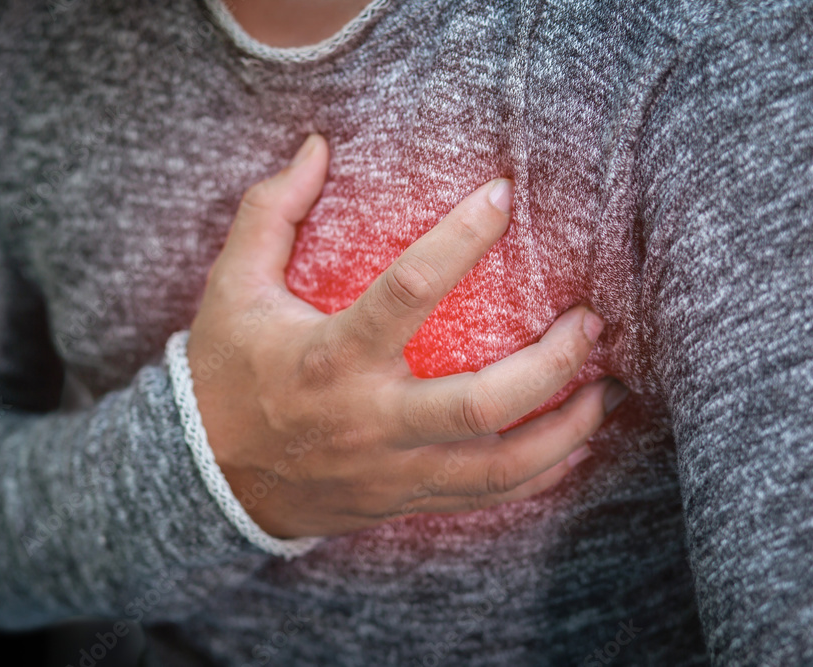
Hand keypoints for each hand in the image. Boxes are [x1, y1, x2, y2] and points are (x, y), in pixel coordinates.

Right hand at [187, 134, 626, 538]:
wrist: (208, 478)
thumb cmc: (225, 374)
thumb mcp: (232, 287)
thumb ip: (271, 213)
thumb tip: (318, 148)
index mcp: (329, 358)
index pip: (409, 291)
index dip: (462, 238)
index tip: (503, 196)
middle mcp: (368, 420)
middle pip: (481, 403)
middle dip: (552, 363)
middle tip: (590, 320)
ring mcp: (390, 470)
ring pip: (499, 466)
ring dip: (565, 429)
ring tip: (605, 388)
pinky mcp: (401, 500)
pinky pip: (486, 498)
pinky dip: (539, 473)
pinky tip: (572, 444)